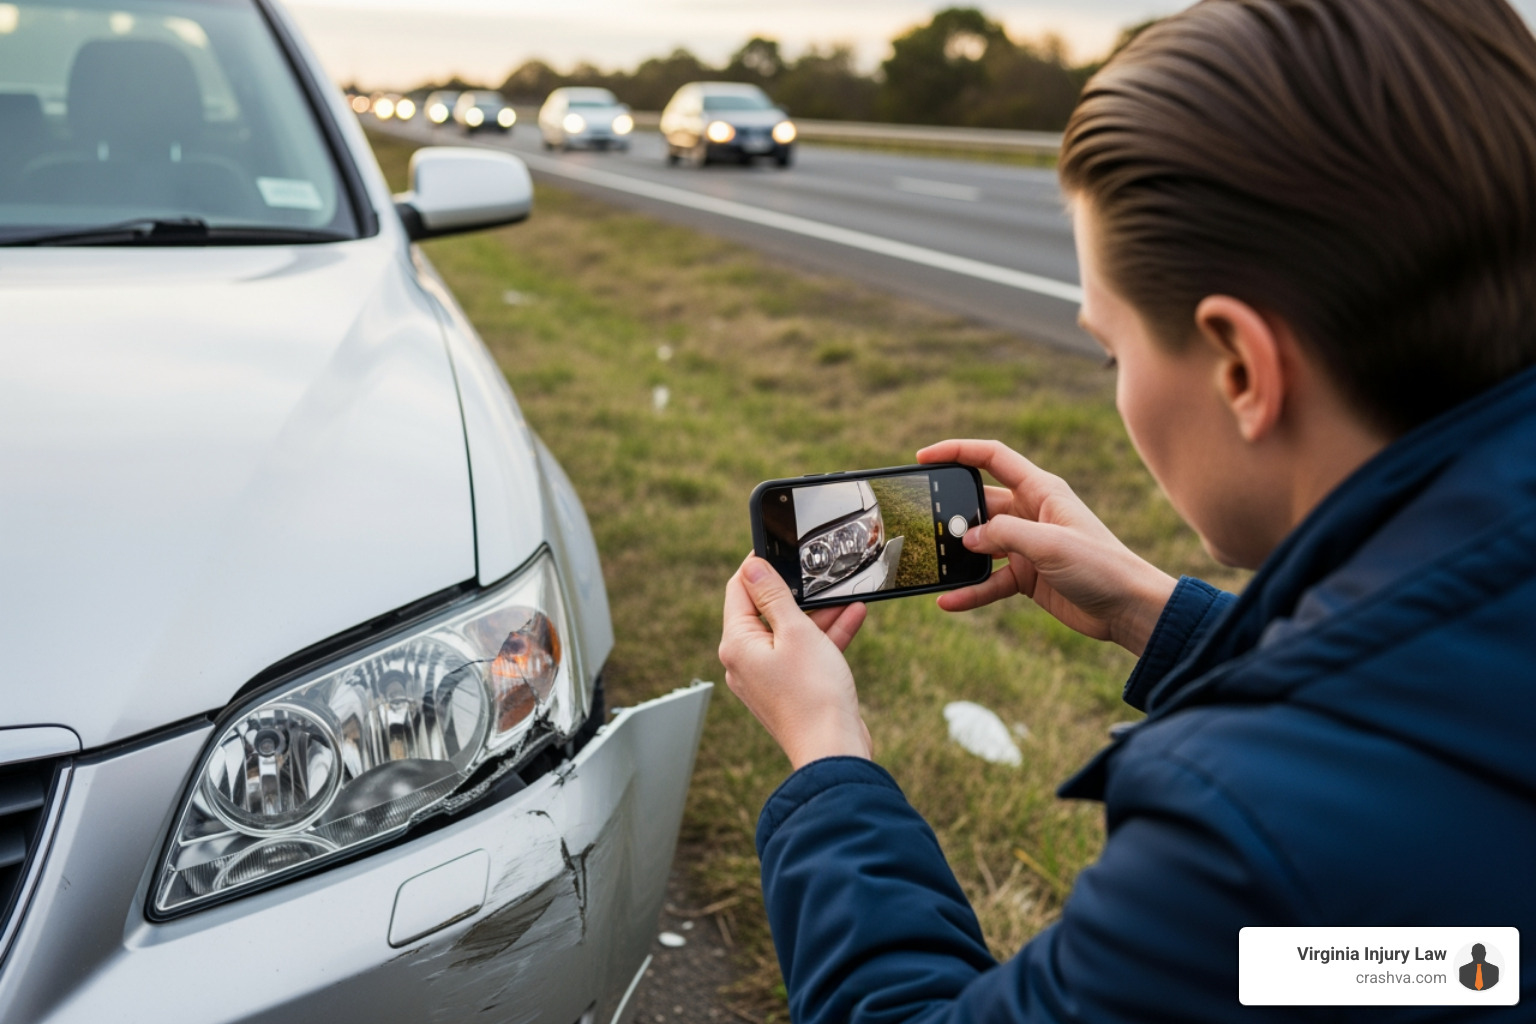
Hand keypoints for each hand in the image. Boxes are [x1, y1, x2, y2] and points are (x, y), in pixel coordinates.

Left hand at [719, 555, 872, 769]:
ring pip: (789, 632)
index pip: (738, 590)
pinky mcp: (789, 689)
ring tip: (844, 594)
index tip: (781, 548)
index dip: (758, 566)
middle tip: (818, 573)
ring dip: (817, 614)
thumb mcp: (796, 631)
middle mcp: (745, 661)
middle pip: (765, 611)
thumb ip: (773, 596)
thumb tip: (751, 567)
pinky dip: (824, 637)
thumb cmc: (814, 695)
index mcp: (737, 644)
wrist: (834, 750)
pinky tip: (852, 616)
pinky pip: (803, 653)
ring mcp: (767, 677)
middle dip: (797, 592)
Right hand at [918, 439, 1176, 656]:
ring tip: (931, 564)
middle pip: (980, 503)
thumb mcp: (1050, 544)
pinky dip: (971, 590)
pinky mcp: (1027, 576)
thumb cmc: (1101, 566)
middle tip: (925, 523)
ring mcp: (1027, 546)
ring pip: (981, 544)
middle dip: (952, 513)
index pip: (992, 458)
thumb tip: (967, 538)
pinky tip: (948, 601)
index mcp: (1041, 491)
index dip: (957, 452)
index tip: (924, 457)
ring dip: (958, 555)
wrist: (1130, 609)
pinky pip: (990, 580)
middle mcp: (1031, 513)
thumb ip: (1005, 535)